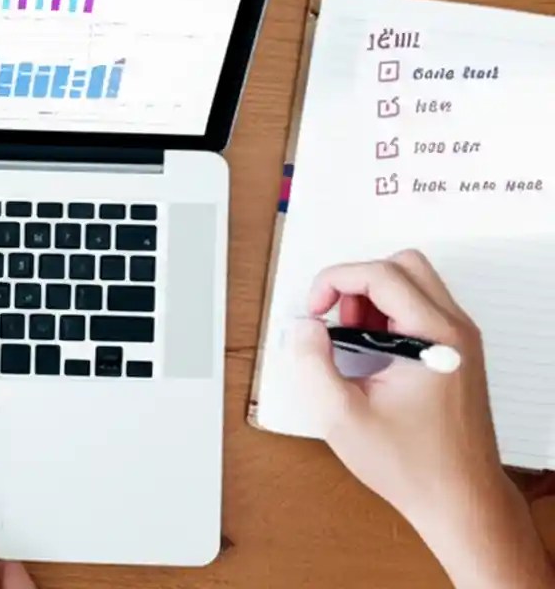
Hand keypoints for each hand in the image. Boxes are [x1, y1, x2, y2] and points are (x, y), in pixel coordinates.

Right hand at [291, 249, 497, 518]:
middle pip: (403, 265)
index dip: (335, 280)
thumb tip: (303, 327)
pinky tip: (370, 355)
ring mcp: (460, 341)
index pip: (381, 274)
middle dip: (356, 282)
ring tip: (351, 340)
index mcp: (434, 338)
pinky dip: (388, 317)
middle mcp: (455, 331)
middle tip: (333, 317)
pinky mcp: (456, 355)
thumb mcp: (340, 416)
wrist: (459, 499)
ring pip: (414, 284)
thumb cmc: (413, 465)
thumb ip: (312, 363)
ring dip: (372, 298)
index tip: (313, 310)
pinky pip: (421, 310)